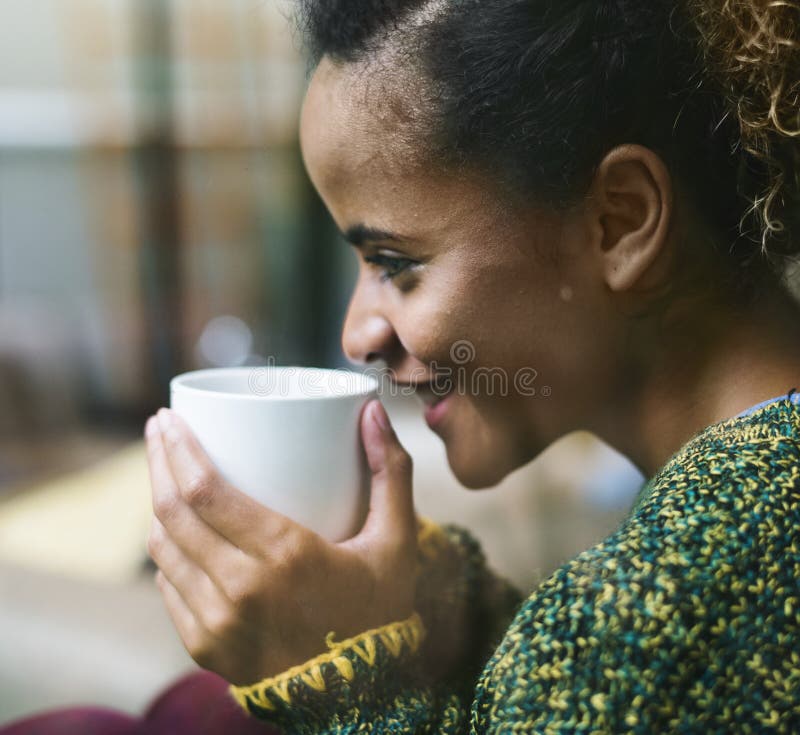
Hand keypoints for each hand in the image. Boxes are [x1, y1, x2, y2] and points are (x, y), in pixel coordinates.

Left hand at [144, 400, 417, 685]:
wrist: (359, 697)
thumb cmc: (380, 612)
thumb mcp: (397, 541)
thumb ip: (392, 472)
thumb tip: (372, 412)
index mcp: (286, 556)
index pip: (205, 491)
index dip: (178, 449)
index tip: (169, 418)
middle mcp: (241, 590)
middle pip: (173, 512)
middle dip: (157, 462)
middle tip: (159, 430)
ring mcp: (217, 623)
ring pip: (163, 549)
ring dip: (156, 504)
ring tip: (164, 474)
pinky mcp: (205, 647)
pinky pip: (169, 586)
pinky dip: (167, 551)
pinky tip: (175, 530)